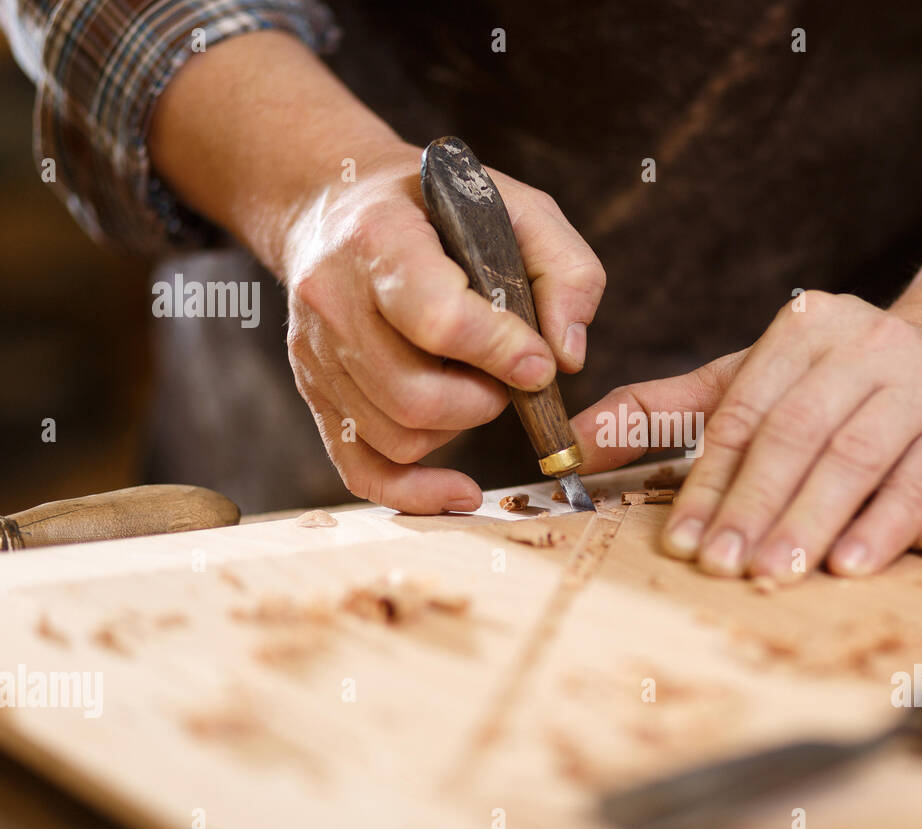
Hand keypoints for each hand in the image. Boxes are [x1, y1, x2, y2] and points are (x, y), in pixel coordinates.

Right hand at [282, 144, 604, 511]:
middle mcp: (332, 300)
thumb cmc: (437, 206)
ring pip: (397, 437)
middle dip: (484, 401)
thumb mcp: (515, 206)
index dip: (501, 352)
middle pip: (415, 396)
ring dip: (458, 430)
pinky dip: (415, 493)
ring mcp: (317, 354)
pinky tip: (460, 491)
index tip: (540, 363)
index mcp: (379, 239)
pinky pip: (360, 469)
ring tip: (473, 386)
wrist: (334, 204)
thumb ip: (564, 270)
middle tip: (508, 376)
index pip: (438, 318)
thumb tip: (567, 357)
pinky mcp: (316, 394)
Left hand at [571, 292, 921, 579]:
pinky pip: (919, 482)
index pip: (745, 412)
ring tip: (772, 571)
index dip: (709, 479)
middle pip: (794, 433)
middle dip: (752, 505)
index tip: (679, 540)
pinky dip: (883, 525)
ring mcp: (920, 384)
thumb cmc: (842, 385)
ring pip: (854, 456)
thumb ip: (665, 410)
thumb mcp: (754, 382)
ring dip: (808, 519)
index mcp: (803, 328)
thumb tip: (574, 443)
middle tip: (719, 564)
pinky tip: (848, 564)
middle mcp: (863, 345)